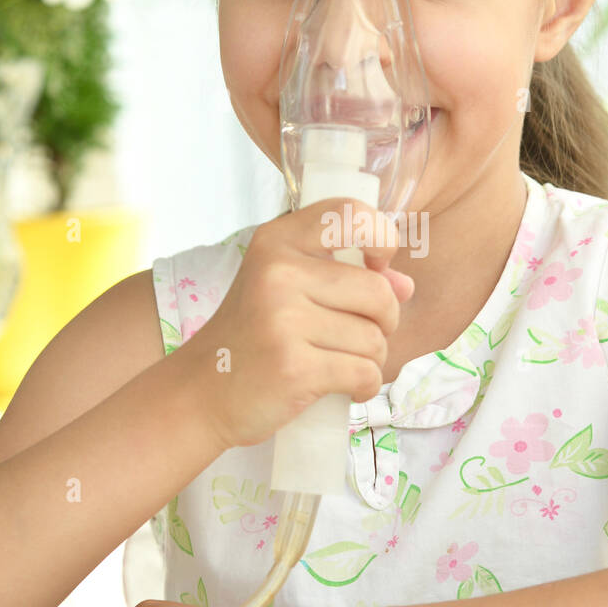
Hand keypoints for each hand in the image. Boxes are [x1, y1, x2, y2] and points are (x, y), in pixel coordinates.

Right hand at [181, 196, 414, 448]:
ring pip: (375, 339)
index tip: (379, 266)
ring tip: (341, 364)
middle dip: (385, 321)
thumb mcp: (285, 289)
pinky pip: (364, 373)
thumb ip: (347, 277)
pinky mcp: (294, 367)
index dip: (382, 237)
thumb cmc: (253, 337)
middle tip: (360, 335)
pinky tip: (343, 388)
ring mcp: (283, 320)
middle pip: (378, 292)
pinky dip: (364, 386)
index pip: (351, 213)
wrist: (202, 393)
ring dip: (372, 359)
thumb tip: (405, 286)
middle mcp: (278, 273)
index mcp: (276, 242)